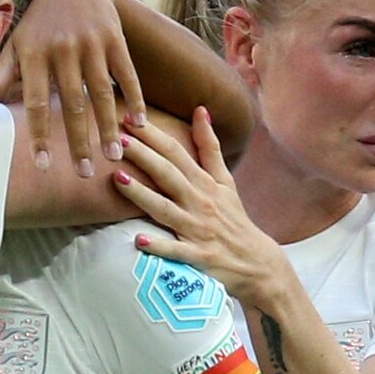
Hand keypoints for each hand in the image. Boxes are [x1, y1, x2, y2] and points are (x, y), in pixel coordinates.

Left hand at [0, 0, 144, 179]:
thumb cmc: (38, 26)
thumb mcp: (15, 49)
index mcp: (33, 54)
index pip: (35, 102)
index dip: (38, 134)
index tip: (42, 166)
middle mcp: (61, 48)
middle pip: (71, 103)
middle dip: (78, 141)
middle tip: (84, 174)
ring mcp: (90, 42)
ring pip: (101, 92)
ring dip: (108, 126)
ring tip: (113, 156)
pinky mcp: (114, 38)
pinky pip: (126, 74)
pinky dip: (135, 98)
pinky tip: (139, 125)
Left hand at [111, 110, 290, 307]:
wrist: (257, 263)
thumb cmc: (234, 219)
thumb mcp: (226, 180)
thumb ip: (210, 147)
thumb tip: (200, 110)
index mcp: (205, 183)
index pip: (177, 153)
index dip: (155, 136)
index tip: (131, 119)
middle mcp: (200, 203)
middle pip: (169, 175)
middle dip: (144, 156)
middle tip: (118, 140)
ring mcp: (198, 230)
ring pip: (165, 209)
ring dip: (141, 195)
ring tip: (117, 179)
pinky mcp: (198, 257)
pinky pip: (176, 251)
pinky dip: (159, 246)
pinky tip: (138, 240)